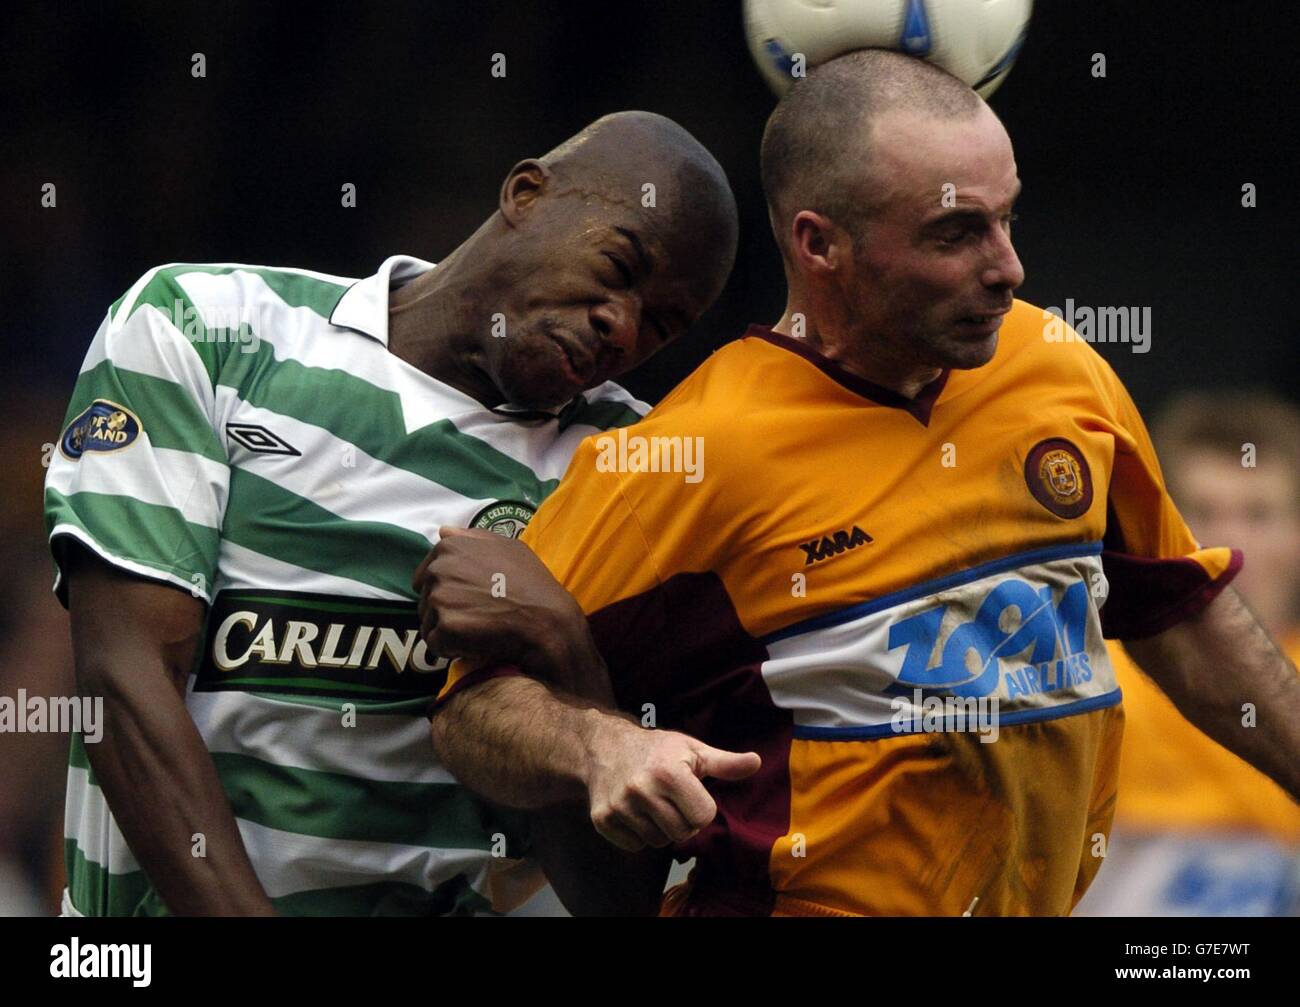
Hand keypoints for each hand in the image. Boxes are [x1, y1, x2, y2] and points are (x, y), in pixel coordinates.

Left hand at [413, 526, 586, 675]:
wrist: (546, 620)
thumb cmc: (530, 583)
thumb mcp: (508, 547)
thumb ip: (471, 538)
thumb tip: (442, 532)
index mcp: (449, 548)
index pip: (427, 575)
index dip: (450, 591)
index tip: (473, 598)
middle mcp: (438, 570)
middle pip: (426, 599)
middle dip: (447, 610)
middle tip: (479, 614)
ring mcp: (439, 599)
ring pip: (429, 622)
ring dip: (448, 629)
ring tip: (479, 629)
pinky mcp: (444, 627)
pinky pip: (437, 643)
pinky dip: (452, 648)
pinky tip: (476, 642)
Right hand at [581, 714, 761, 850]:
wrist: (604, 746)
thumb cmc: (657, 750)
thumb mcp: (692, 751)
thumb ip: (725, 763)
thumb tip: (757, 762)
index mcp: (668, 773)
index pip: (702, 817)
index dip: (702, 808)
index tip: (691, 794)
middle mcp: (642, 790)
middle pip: (681, 833)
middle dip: (682, 820)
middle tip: (672, 800)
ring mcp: (620, 807)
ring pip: (658, 841)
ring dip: (660, 828)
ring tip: (653, 804)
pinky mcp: (602, 820)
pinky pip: (635, 845)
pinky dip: (639, 834)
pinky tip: (636, 811)